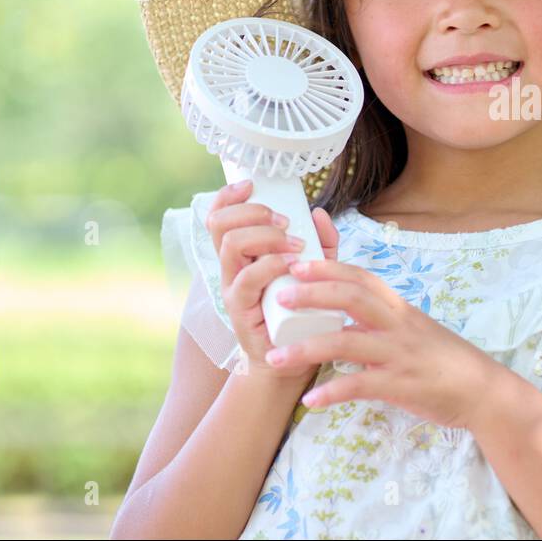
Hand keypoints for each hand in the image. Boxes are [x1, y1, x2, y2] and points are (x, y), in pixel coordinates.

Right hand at [206, 180, 339, 383]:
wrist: (293, 355)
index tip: (252, 185)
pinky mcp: (241, 309)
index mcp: (242, 252)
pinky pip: (248, 278)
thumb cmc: (301, 308)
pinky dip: (271, 263)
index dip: (228, 195)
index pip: (220, 215)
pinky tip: (292, 263)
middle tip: (284, 220)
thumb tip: (319, 212)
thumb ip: (322, 241)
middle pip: (220, 223)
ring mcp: (232, 287)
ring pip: (231, 245)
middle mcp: (230, 266)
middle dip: (253, 212)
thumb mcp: (316, 268)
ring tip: (294, 242)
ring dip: (265, 234)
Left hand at [263, 258, 504, 429]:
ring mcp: (400, 354)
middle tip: (280, 296)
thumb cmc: (444, 360)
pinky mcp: (402, 385)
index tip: (297, 264)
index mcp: (399, 309)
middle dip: (313, 294)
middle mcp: (398, 325)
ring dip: (307, 349)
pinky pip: (361, 386)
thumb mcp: (415, 330)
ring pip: (347, 343)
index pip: (361, 279)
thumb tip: (345, 318)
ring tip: (274, 358)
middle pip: (352, 299)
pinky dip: (333, 393)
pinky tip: (311, 401)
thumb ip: (381, 322)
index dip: (329, 269)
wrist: (482, 390)